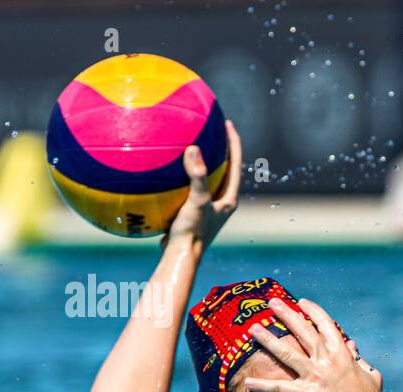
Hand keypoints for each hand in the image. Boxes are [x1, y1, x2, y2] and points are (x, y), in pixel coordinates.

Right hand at [163, 120, 242, 253]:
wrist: (180, 257)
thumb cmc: (192, 232)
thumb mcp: (197, 201)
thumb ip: (198, 176)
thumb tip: (194, 149)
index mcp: (229, 198)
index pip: (236, 164)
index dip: (233, 142)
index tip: (227, 123)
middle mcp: (221, 202)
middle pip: (224, 168)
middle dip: (219, 148)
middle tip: (210, 128)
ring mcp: (207, 207)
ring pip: (207, 177)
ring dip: (202, 161)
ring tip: (190, 141)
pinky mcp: (193, 212)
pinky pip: (189, 186)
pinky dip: (182, 174)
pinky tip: (166, 167)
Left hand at [246, 298, 384, 391]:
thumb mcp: (371, 376)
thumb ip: (360, 362)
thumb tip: (354, 350)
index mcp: (343, 354)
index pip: (326, 325)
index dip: (312, 311)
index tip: (301, 303)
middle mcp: (327, 361)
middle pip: (302, 332)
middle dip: (286, 314)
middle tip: (272, 303)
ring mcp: (315, 377)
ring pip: (286, 353)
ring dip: (268, 340)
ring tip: (253, 329)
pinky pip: (280, 388)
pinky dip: (263, 385)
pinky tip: (248, 382)